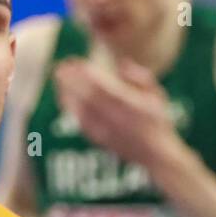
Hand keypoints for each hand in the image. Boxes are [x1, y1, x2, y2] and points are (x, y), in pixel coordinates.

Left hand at [53, 56, 181, 168]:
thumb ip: (140, 78)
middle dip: (71, 81)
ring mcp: (106, 130)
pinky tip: (63, 96)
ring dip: (66, 92)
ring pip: (80, 109)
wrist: (156, 155)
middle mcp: (116, 118)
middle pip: (87, 97)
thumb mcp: (157, 96)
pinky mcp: (98, 139)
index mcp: (131, 105)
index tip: (76, 61)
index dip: (87, 74)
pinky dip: (70, 107)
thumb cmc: (157, 121)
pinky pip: (79, 121)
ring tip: (58, 78)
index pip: (103, 87)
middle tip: (60, 67)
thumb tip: (122, 63)